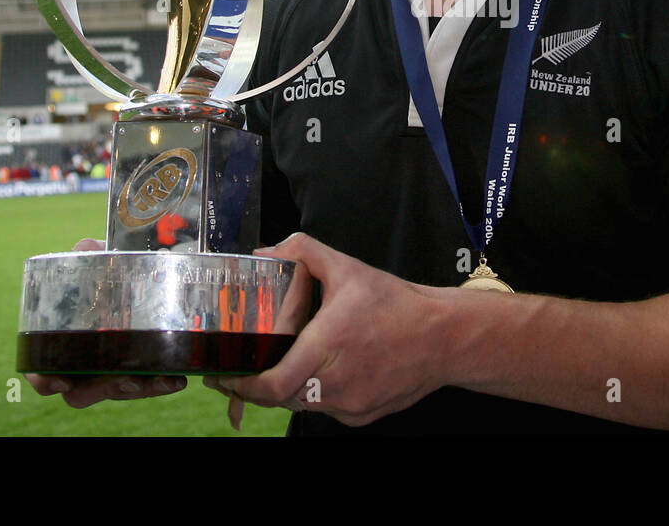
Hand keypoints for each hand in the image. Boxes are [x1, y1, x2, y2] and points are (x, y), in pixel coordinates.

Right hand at [24, 238, 187, 407]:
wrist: (144, 270)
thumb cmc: (109, 270)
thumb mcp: (99, 258)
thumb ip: (88, 252)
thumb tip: (85, 249)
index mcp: (65, 341)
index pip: (43, 372)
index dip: (45, 380)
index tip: (61, 380)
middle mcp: (86, 364)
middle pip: (82, 393)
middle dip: (100, 390)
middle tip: (122, 379)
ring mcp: (114, 371)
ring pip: (120, 391)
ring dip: (138, 388)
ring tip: (159, 377)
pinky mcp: (143, 371)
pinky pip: (149, 385)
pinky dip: (162, 383)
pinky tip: (176, 379)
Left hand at [205, 233, 446, 428]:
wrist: (444, 337)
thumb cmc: (397, 304)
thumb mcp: (348, 268)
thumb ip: (304, 252)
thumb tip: (267, 251)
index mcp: (328, 344)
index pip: (273, 383)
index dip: (242, 385)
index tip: (224, 375)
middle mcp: (336, 381)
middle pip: (279, 397)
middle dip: (257, 386)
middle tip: (241, 371)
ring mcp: (350, 404)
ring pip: (302, 403)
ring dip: (288, 387)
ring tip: (283, 365)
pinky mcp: (362, 416)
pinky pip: (327, 409)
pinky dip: (317, 393)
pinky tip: (324, 371)